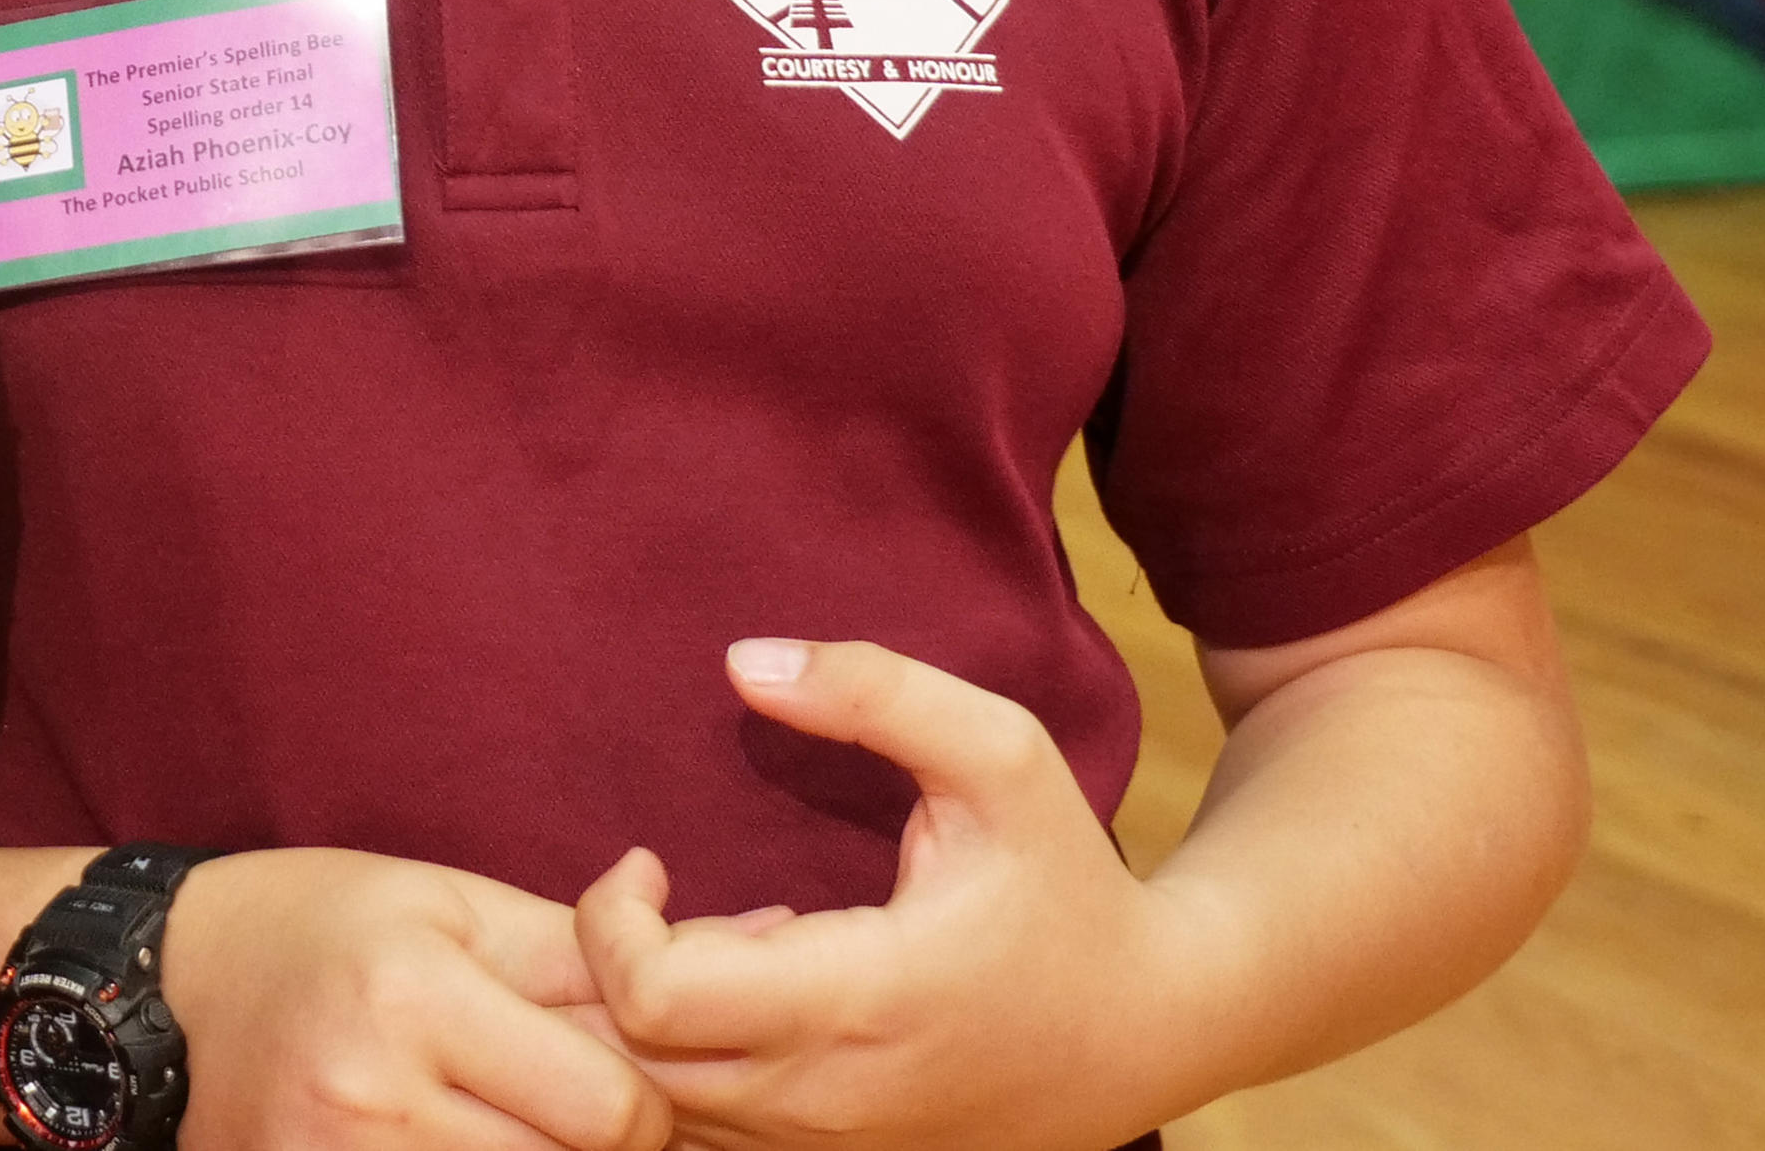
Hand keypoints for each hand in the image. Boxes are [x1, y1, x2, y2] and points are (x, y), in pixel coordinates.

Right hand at [164, 847, 669, 1150]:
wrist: (166, 989)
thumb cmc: (325, 928)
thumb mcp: (451, 905)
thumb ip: (588, 951)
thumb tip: (747, 939)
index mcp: (414, 995)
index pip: (608, 1111)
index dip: (647, 1110)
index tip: (626, 1083)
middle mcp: (370, 1096)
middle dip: (593, 1147)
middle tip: (572, 1107)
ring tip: (507, 1117)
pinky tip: (459, 1139)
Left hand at [573, 640, 1181, 1150]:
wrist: (1153, 1029)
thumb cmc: (1069, 886)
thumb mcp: (1003, 755)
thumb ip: (876, 690)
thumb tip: (743, 661)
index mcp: (861, 1000)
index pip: (650, 998)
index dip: (611, 922)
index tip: (646, 860)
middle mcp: (834, 1100)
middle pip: (633, 1065)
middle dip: (616, 974)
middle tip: (678, 902)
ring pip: (667, 1112)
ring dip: (658, 1027)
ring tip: (737, 948)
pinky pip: (716, 1138)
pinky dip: (699, 1076)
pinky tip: (761, 1008)